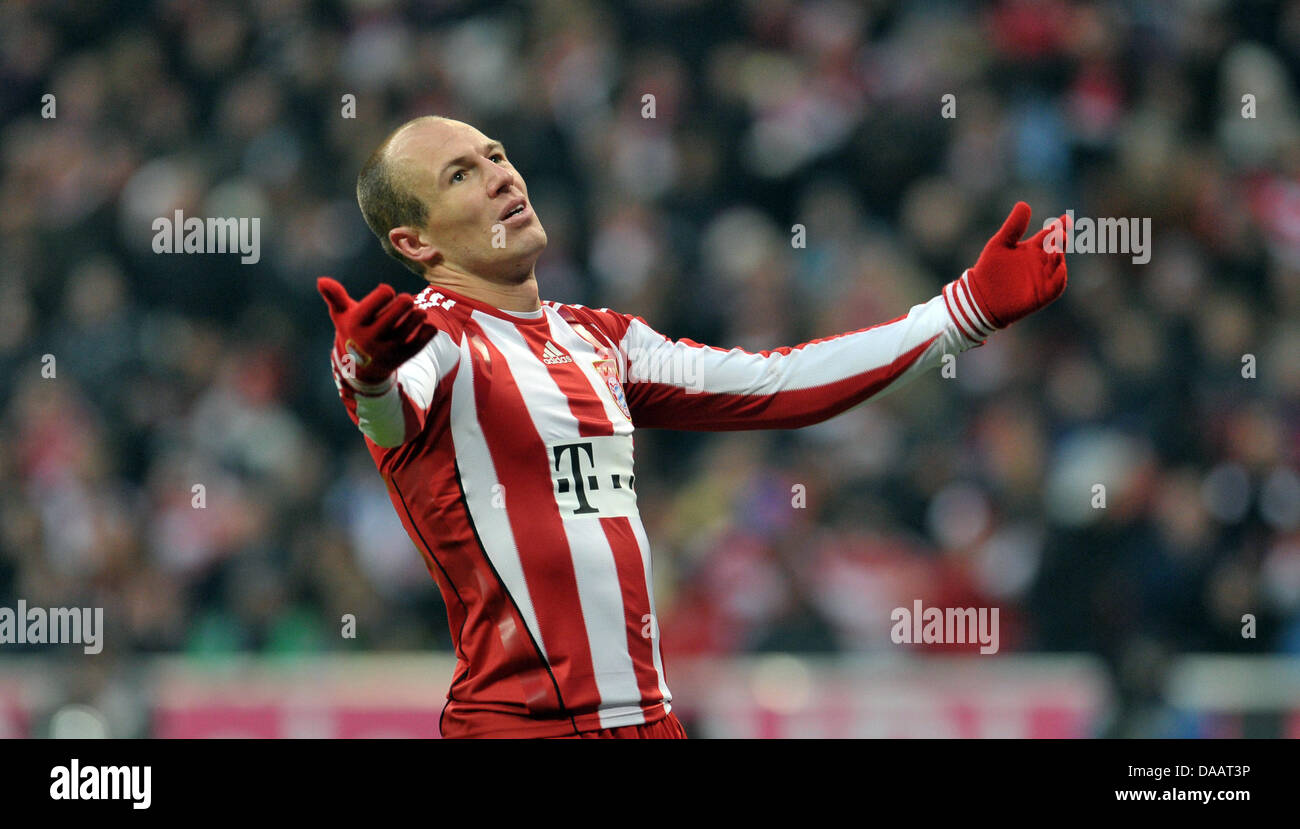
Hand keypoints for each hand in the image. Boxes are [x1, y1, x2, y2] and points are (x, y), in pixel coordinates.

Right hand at [318, 276, 436, 388]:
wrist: (362, 369)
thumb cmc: (353, 332)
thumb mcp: (341, 315)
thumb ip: (334, 296)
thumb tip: (321, 280)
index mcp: (356, 323)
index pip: (384, 293)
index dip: (386, 291)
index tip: (384, 296)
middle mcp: (372, 337)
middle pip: (404, 303)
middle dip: (406, 300)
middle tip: (404, 303)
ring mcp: (390, 348)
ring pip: (418, 318)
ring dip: (419, 313)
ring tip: (414, 315)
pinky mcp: (405, 357)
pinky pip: (428, 334)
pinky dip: (429, 327)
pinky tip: (422, 327)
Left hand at [964, 202, 1068, 329]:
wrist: (980, 296)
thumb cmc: (990, 269)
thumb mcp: (1000, 244)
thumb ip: (1013, 227)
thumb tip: (1024, 204)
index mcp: (1033, 248)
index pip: (1050, 234)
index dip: (1059, 226)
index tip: (1065, 218)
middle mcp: (1042, 261)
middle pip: (1056, 248)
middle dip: (1060, 240)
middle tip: (1059, 233)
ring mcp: (1043, 278)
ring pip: (1058, 266)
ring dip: (1060, 257)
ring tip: (1057, 248)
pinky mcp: (1042, 294)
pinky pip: (1057, 286)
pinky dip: (1060, 277)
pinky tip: (1060, 267)